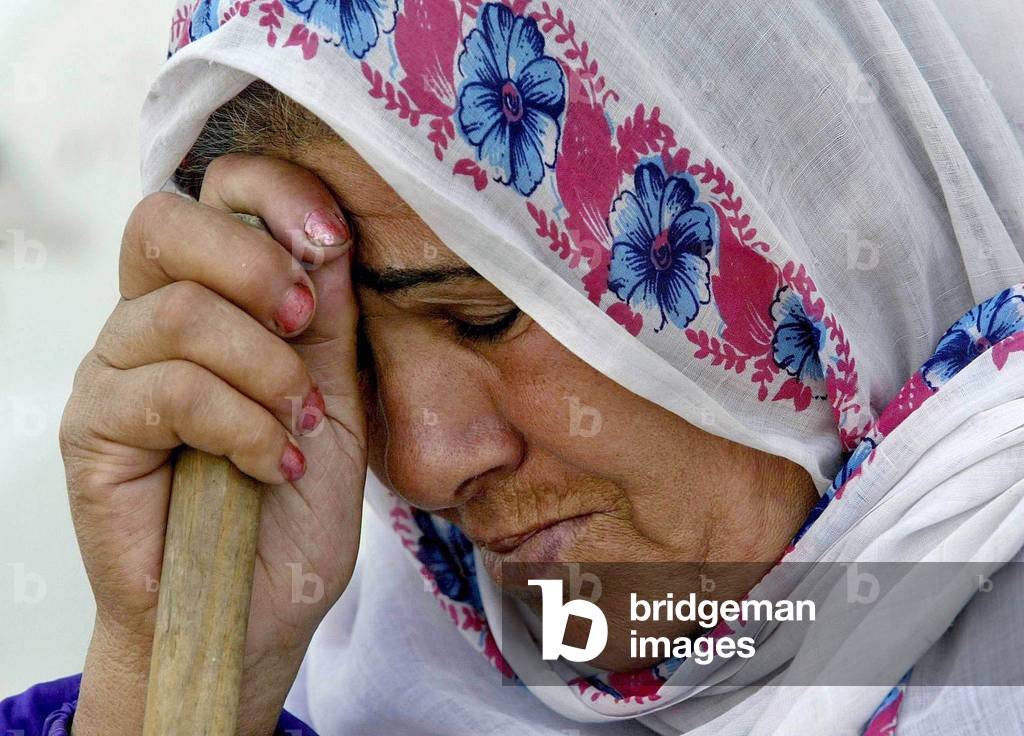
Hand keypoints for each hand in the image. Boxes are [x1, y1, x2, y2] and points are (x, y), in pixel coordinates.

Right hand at [60, 154, 366, 734]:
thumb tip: (329, 232)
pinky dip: (244, 426)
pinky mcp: (95, 432)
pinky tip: (271, 464)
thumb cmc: (295, 506)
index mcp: (209, 302)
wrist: (261, 608)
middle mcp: (148, 324)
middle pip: (165, 224)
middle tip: (304, 325)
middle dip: (256, 264)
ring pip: (182, 314)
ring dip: (267, 372)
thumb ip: (326, 318)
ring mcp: (113, 375)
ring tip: (298, 429)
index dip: (271, 195)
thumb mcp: (333, 398)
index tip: (332, 241)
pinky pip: (173, 392)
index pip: (212, 199)